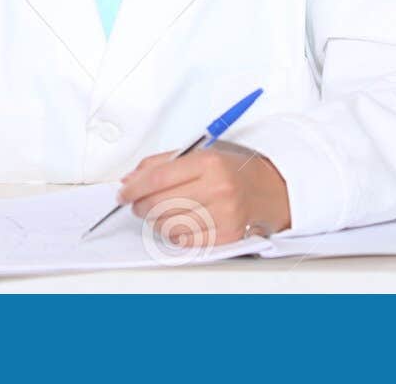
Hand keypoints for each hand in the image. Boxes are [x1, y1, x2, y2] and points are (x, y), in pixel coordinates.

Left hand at [116, 140, 289, 247]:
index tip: (123, 193)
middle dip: (141, 205)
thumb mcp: (200, 154)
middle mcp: (218, 189)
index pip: (158, 178)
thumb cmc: (233, 171)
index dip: (134, 188)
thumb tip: (129, 180)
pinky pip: (185, 241)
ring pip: (170, 225)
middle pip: (161, 203)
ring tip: (159, 211)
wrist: (272, 189)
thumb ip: (161, 164)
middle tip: (137, 202)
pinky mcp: (226, 237)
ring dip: (155, 220)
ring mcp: (224, 216)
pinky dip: (173, 233)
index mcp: (209, 163)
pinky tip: (176, 223)